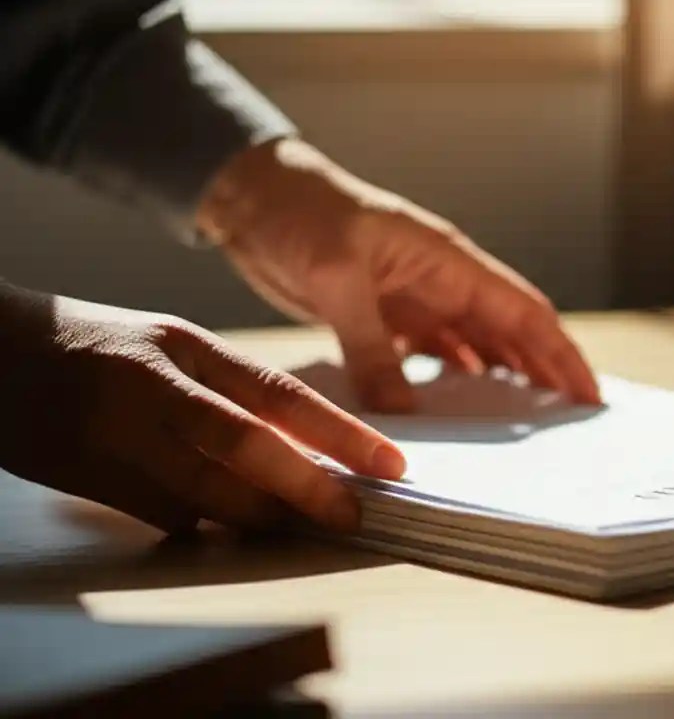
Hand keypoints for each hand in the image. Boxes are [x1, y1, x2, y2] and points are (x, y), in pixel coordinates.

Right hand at [0, 283, 404, 533]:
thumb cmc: (96, 347)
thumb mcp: (168, 348)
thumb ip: (227, 393)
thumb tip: (299, 451)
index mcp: (186, 346)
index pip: (280, 394)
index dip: (342, 433)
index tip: (390, 465)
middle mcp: (155, 386)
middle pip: (248, 445)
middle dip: (308, 488)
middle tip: (352, 515)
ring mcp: (116, 431)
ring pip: (205, 491)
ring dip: (257, 516)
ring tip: (298, 526)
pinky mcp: (84, 472)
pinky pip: (158, 513)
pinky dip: (198, 523)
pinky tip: (223, 527)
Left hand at [197, 138, 600, 412]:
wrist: (250, 196)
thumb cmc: (300, 214)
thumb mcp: (335, 278)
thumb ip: (370, 346)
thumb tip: (402, 416)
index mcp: (448, 262)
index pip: (524, 312)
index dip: (561, 354)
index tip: (588, 393)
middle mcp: (441, 282)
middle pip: (510, 335)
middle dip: (544, 375)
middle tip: (572, 423)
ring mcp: (414, 301)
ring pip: (474, 349)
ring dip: (500, 383)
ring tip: (524, 429)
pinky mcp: (383, 318)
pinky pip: (428, 358)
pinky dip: (446, 386)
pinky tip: (454, 416)